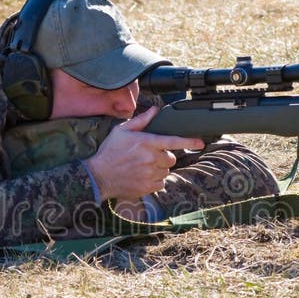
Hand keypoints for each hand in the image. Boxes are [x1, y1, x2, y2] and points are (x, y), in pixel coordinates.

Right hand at [85, 106, 204, 199]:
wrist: (98, 176)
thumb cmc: (109, 151)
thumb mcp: (121, 131)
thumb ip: (141, 120)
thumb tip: (155, 110)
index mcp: (146, 142)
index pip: (173, 141)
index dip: (189, 141)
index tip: (200, 142)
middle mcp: (150, 158)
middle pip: (171, 158)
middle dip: (164, 157)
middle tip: (149, 156)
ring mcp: (149, 174)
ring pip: (166, 171)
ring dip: (158, 169)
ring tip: (142, 167)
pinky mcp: (147, 187)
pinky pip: (161, 183)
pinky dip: (155, 180)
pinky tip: (142, 176)